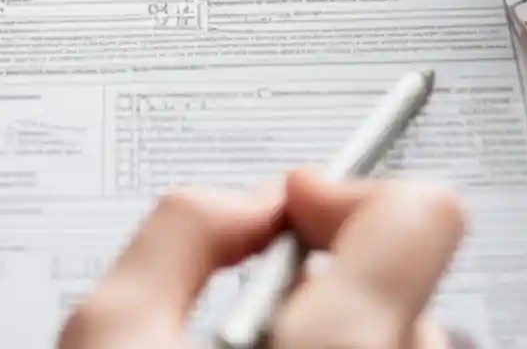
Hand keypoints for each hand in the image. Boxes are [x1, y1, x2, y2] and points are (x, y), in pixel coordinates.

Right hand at [62, 169, 465, 348]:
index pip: (420, 214)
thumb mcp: (106, 336)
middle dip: (327, 278)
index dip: (348, 191)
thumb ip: (179, 233)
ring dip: (339, 332)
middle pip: (407, 281)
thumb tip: (248, 204)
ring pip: (403, 336)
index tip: (295, 208)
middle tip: (251, 314)